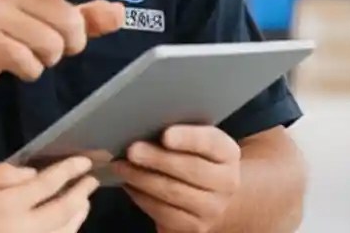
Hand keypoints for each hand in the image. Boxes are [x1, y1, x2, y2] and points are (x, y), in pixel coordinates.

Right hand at [0, 0, 125, 89]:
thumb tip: (120, 13)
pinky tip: (17, 64)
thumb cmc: (9, 31)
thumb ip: (86, 16)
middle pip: (69, 21)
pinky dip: (30, 71)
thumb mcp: (46, 17)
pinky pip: (28, 63)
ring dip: (49, 59)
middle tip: (57, 47)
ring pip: (51, 45)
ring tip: (31, 53)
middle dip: (72, 43)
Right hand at [0, 157, 97, 232]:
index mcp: (6, 207)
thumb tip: (30, 173)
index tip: (84, 162)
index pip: (50, 183)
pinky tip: (65, 227)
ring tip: (82, 202)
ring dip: (78, 215)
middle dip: (81, 193)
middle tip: (90, 181)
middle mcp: (24, 231)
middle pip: (65, 210)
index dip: (70, 170)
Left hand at [113, 125, 241, 232]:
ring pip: (174, 193)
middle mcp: (227, 183)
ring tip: (121, 167)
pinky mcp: (194, 228)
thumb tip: (146, 127)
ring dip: (142, 179)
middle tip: (132, 150)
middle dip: (157, 159)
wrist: (213, 194)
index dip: (188, 138)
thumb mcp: (197, 141)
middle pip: (191, 170)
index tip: (166, 135)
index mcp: (228, 153)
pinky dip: (142, 198)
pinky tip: (129, 185)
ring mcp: (212, 209)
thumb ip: (179, 134)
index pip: (210, 143)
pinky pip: (164, 214)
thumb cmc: (196, 159)